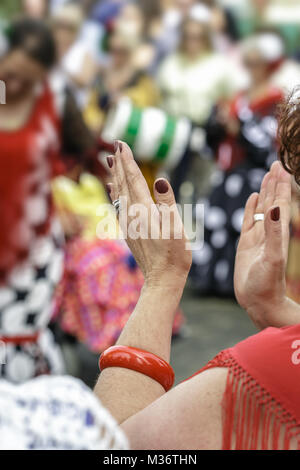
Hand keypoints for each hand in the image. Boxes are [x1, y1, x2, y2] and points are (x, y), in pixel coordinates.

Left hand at [106, 142, 191, 288]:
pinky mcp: (129, 231)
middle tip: (114, 145)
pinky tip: (114, 189)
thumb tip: (159, 179)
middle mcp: (131, 215)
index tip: (121, 144)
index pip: (133, 179)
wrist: (162, 279)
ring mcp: (128, 223)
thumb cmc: (174, 254)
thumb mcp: (175, 227)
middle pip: (123, 183)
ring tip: (109, 161)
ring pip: (118, 193)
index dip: (127, 161)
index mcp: (143, 210)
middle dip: (119, 163)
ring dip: (115, 176)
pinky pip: (118, 205)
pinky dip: (115, 193)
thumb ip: (166, 202)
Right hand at [234, 161, 291, 328]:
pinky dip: (251, 208)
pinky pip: (249, 221)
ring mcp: (257, 237)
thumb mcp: (272, 257)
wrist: (258, 302)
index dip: (281, 185)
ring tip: (266, 176)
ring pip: (262, 208)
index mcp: (277, 232)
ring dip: (264, 192)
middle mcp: (269, 231)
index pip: (280, 203)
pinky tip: (253, 199)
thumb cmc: (267, 283)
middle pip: (273, 201)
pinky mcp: (246, 244)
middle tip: (275, 164)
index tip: (280, 166)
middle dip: (274, 183)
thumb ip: (273, 233)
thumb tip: (274, 207)